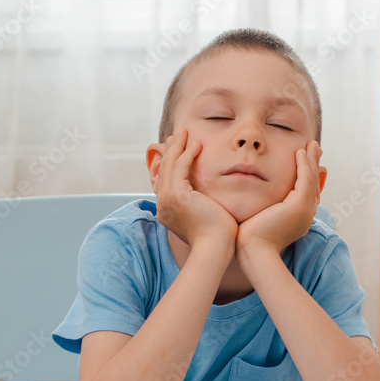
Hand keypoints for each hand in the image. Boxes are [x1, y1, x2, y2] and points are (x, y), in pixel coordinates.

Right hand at [151, 129, 237, 251]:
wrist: (216, 248)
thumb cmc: (217, 237)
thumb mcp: (204, 218)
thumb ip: (201, 207)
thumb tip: (208, 201)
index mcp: (167, 211)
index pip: (164, 181)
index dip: (170, 163)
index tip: (178, 149)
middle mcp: (162, 205)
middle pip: (164, 170)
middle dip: (171, 151)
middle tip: (177, 136)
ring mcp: (167, 200)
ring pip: (170, 166)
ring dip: (178, 147)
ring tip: (185, 133)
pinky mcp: (177, 195)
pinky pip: (180, 168)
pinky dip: (187, 154)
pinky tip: (196, 144)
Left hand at [236, 141, 323, 263]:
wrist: (253, 252)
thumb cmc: (248, 240)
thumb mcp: (257, 220)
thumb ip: (260, 210)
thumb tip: (253, 204)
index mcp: (297, 219)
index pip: (305, 193)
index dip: (307, 176)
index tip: (304, 162)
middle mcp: (305, 215)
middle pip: (313, 184)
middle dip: (314, 165)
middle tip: (315, 149)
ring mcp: (305, 210)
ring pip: (311, 179)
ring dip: (311, 160)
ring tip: (311, 145)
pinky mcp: (299, 205)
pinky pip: (305, 178)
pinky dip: (304, 164)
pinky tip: (300, 152)